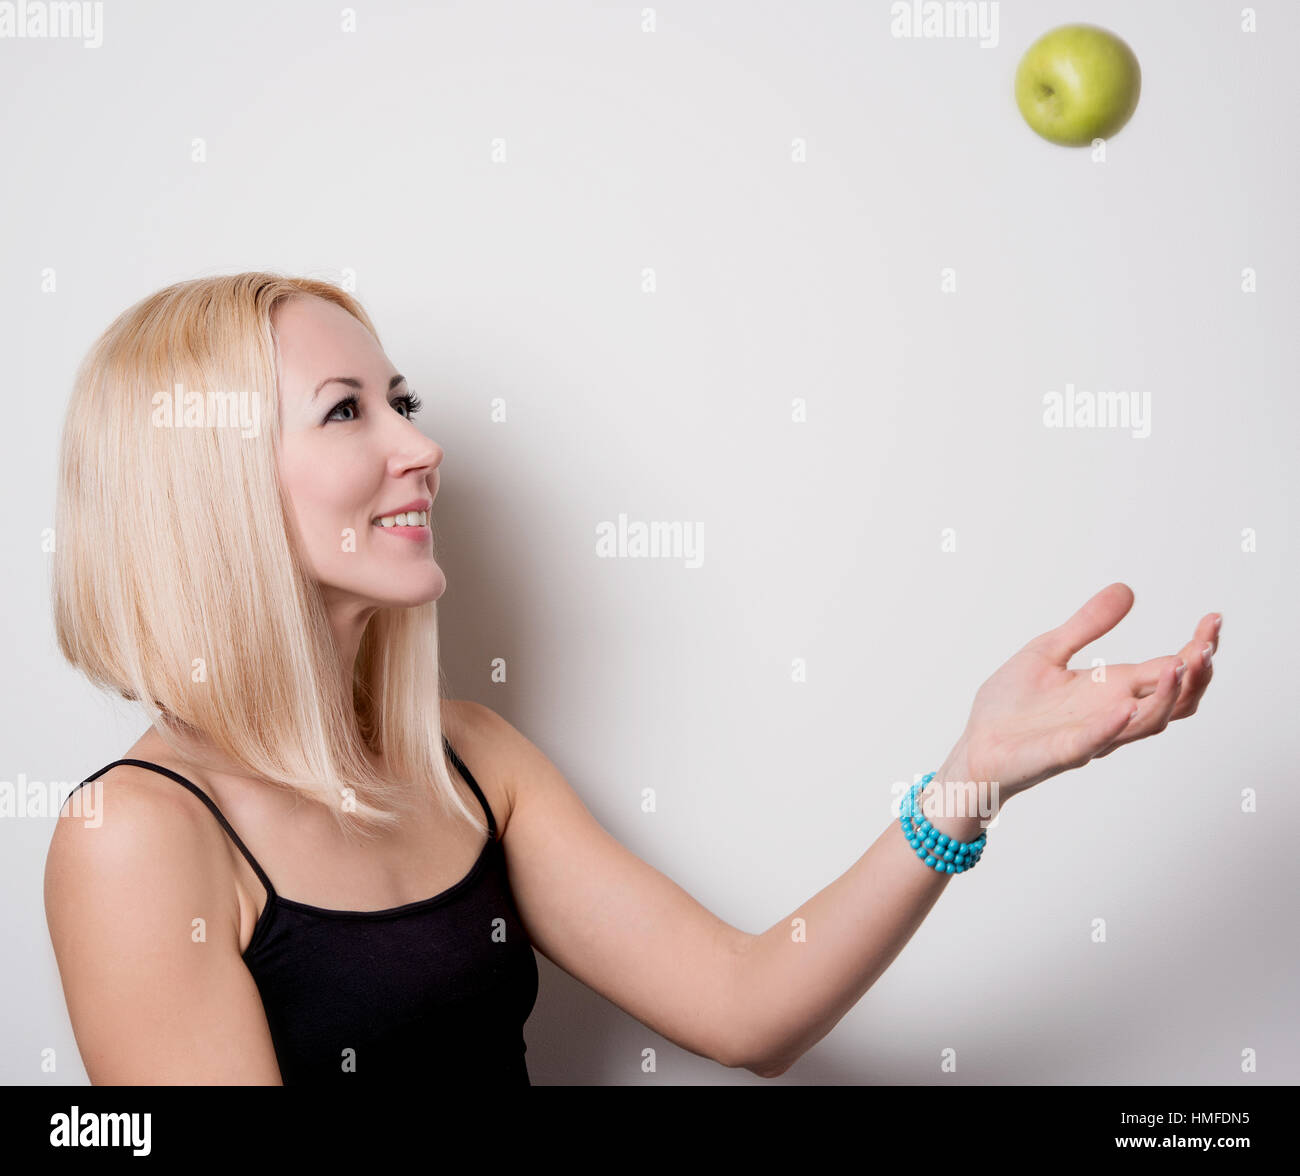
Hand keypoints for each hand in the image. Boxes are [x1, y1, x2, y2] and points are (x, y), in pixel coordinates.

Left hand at [945, 583, 1219, 803]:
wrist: (975, 745)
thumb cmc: (1012, 706)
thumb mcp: (1048, 651)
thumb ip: (1086, 625)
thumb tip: (1126, 589)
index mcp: (1111, 688)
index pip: (1169, 670)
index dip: (1196, 648)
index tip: (1214, 620)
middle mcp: (1111, 714)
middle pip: (1175, 700)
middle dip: (1197, 673)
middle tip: (1209, 643)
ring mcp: (1090, 736)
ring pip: (1146, 723)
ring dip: (1168, 696)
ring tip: (1183, 663)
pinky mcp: (1060, 753)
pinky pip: (1092, 742)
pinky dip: (1111, 726)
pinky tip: (1126, 706)